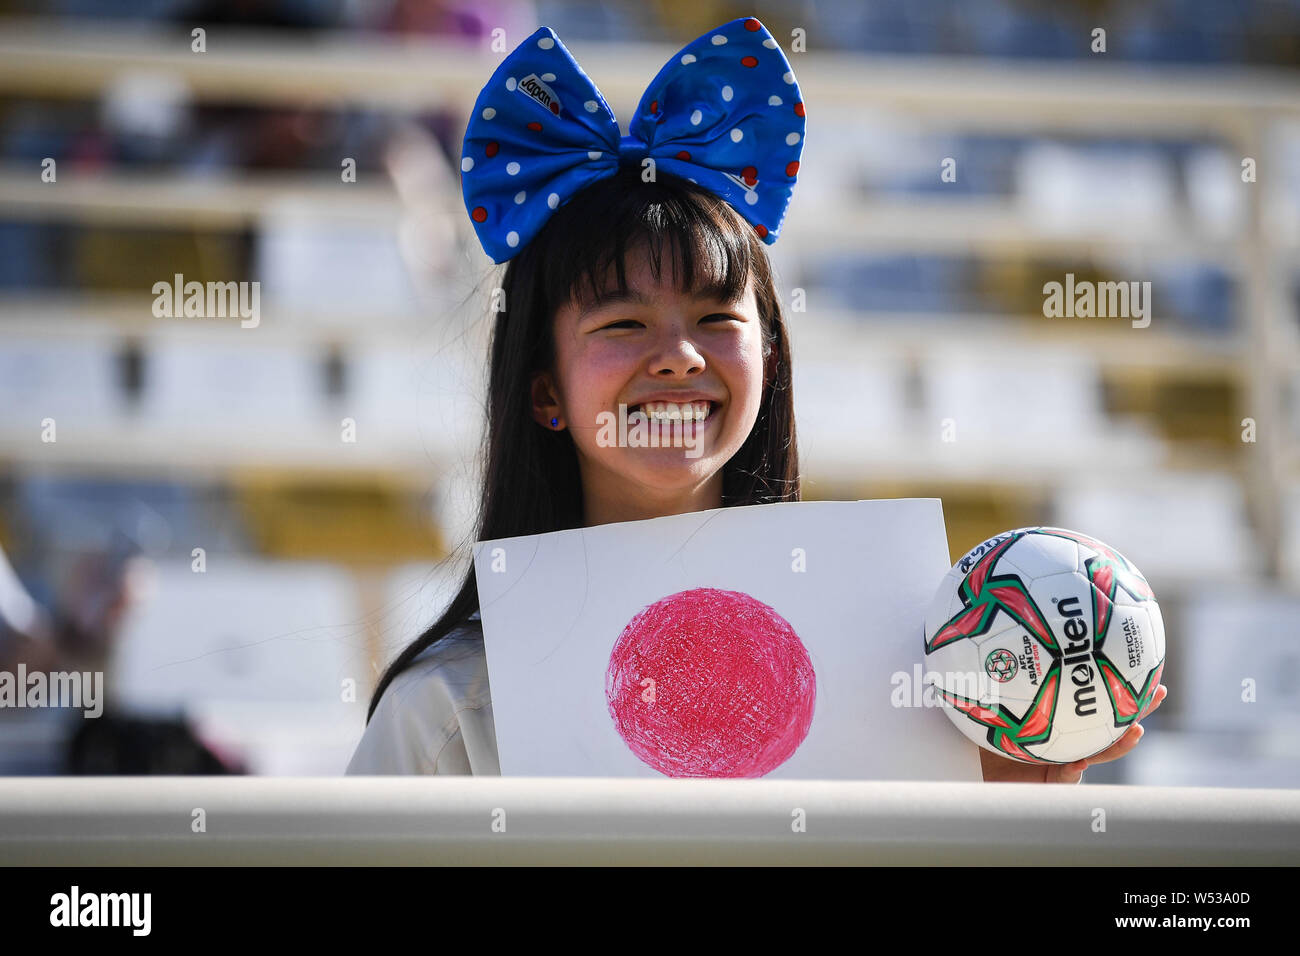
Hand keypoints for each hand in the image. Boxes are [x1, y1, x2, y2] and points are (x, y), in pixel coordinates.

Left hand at [979, 684, 1167, 782]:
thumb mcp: (999, 699)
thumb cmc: (987, 728)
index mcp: (1063, 719)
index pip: (1095, 701)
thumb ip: (1010, 678)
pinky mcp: (1050, 783)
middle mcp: (1069, 740)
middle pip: (1110, 725)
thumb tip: (1014, 635)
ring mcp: (1064, 761)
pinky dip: (1071, 771)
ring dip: (1118, 745)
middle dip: (1136, 709)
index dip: (1118, 687)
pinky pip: (1064, 778)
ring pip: (1098, 755)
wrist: (975, 764)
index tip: (1140, 666)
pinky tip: (1077, 762)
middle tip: (1157, 693)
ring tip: (1135, 732)